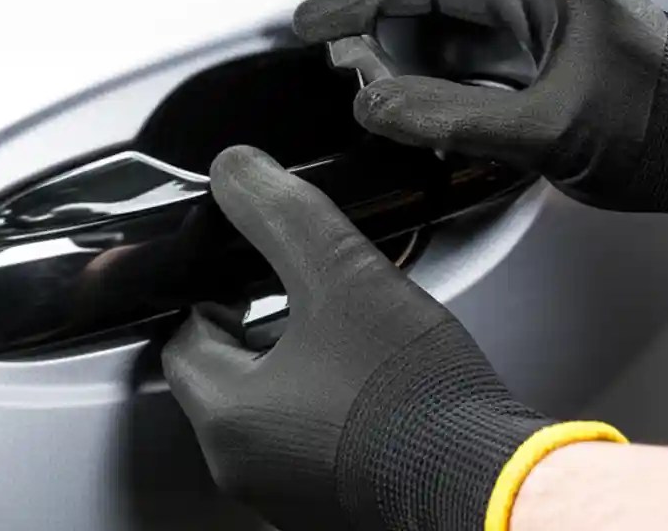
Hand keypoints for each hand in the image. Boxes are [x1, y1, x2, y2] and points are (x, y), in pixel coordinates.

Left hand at [162, 145, 622, 530]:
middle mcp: (241, 470)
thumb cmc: (414, 395)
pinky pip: (305, 452)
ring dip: (292, 378)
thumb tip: (234, 170)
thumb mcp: (342, 274)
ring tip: (339, 343)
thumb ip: (279, 215)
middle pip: (222, 381)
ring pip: (266, 418)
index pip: (183, 340)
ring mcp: (286, 499)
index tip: (246, 280)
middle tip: (298, 304)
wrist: (483, 479)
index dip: (213, 297)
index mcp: (226, 417)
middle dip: (255, 336)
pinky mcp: (330, 512)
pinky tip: (368, 393)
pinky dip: (323, 418)